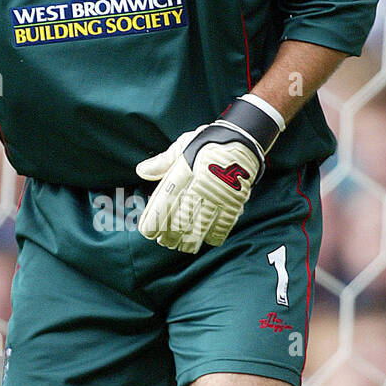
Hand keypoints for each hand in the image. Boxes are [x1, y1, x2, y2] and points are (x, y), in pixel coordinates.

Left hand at [136, 96, 282, 253]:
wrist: (244, 138)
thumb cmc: (209, 141)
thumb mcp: (183, 145)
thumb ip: (163, 162)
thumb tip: (141, 170)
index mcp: (185, 171)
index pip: (166, 201)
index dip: (155, 220)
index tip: (148, 231)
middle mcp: (200, 186)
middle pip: (181, 218)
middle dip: (170, 234)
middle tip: (163, 242)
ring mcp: (219, 195)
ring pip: (200, 225)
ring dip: (189, 239)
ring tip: (181, 247)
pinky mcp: (235, 201)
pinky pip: (224, 224)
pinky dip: (214, 235)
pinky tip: (207, 241)